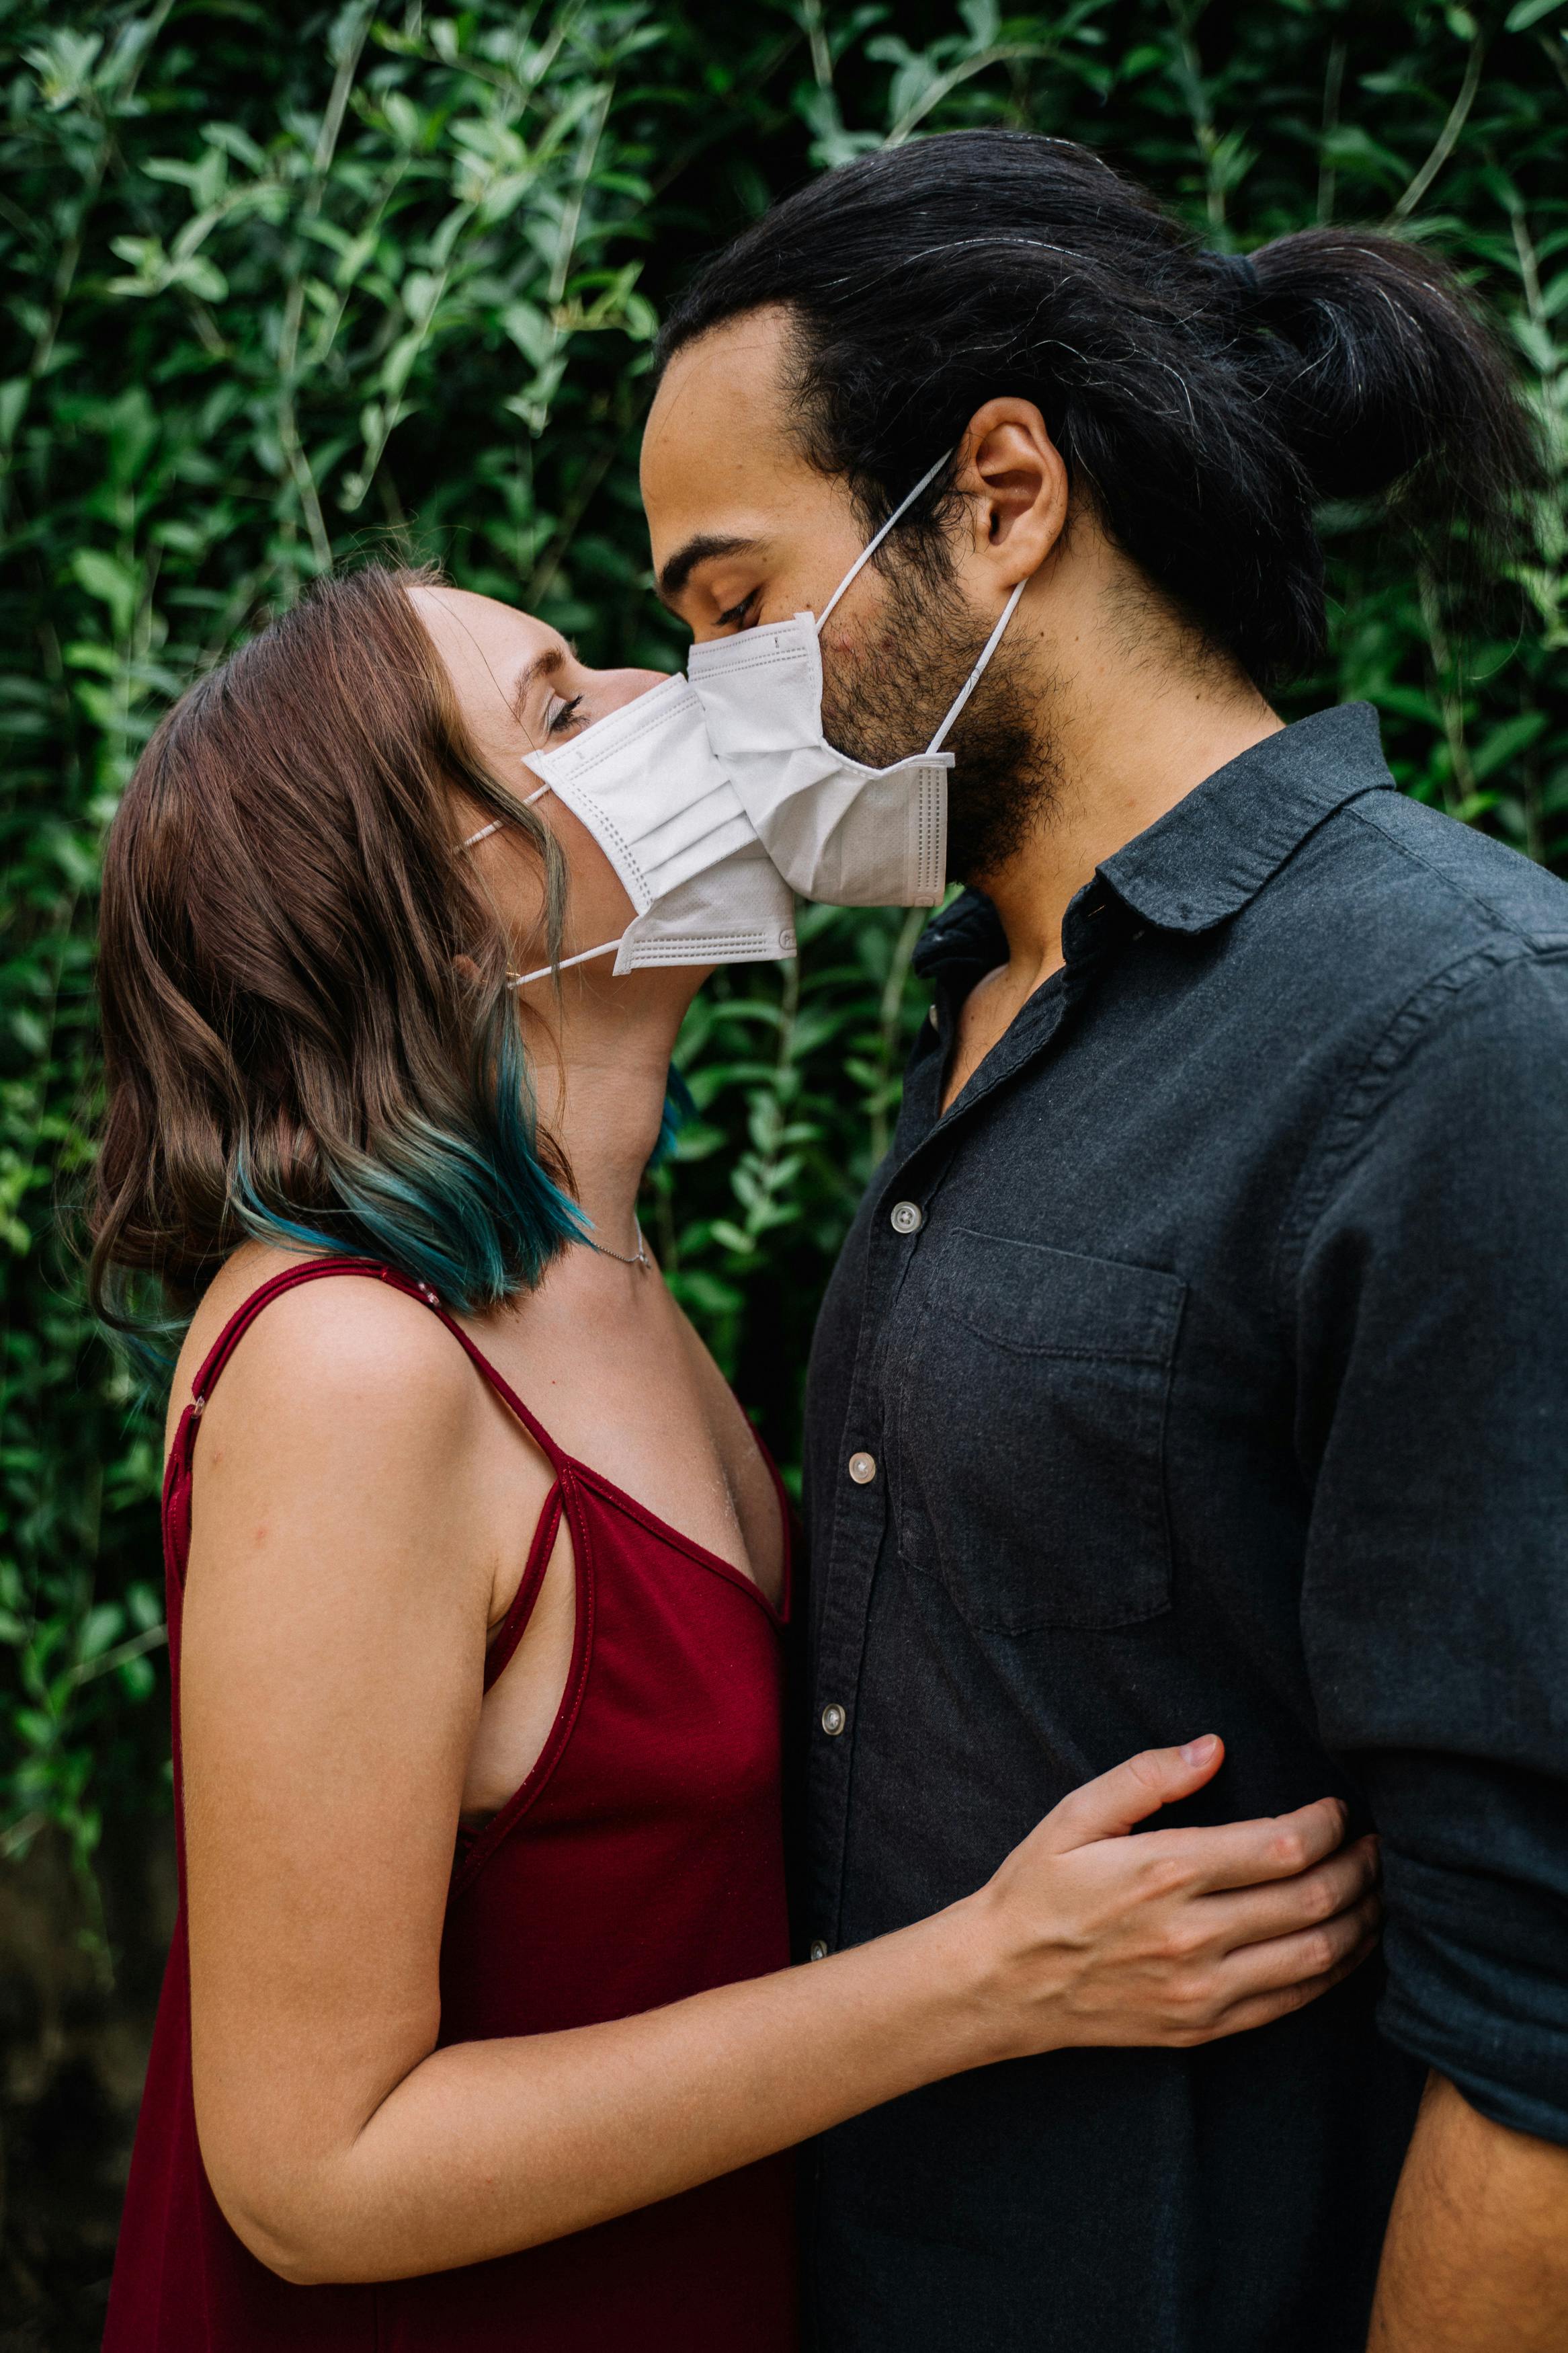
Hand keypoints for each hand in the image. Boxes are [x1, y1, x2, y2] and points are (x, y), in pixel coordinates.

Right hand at [963, 1734, 1379, 2057]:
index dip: (1328, 1824)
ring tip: (1376, 1892)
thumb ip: (1145, 1777)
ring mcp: (1202, 1989)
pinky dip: (1333, 1973)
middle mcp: (1192, 1935)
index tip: (1340, 1808)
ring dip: (1361, 1921)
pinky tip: (1345, 1946)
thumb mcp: (1073, 1816)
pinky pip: (1291, 2004)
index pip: (1282, 1846)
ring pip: (1316, 1957)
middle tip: (1378, 1846)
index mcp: (1164, 1871)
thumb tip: (1213, 1748)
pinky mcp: (1203, 2027)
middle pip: (1313, 1899)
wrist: (998, 1983)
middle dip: (1360, 1868)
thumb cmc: (1035, 1889)